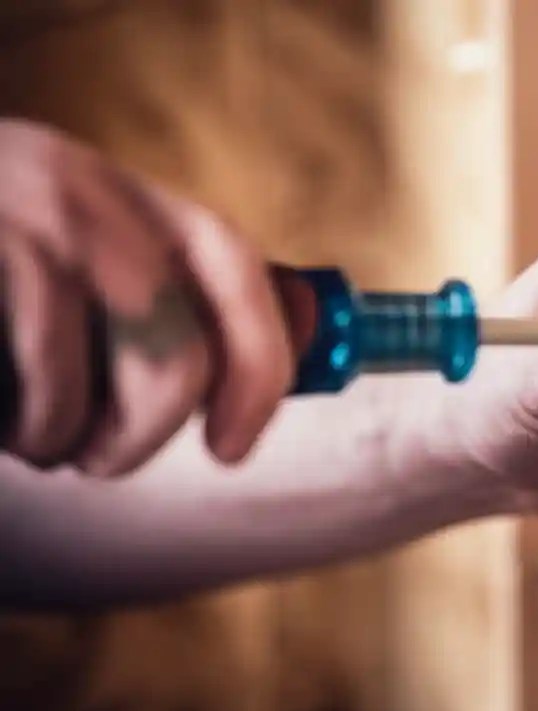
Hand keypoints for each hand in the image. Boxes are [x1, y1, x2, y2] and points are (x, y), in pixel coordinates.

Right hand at [0, 120, 301, 475]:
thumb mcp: (82, 262)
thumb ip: (166, 298)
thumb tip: (280, 355)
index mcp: (132, 195)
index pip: (238, 270)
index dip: (260, 366)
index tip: (234, 446)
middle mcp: (84, 191)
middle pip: (178, 346)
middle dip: (147, 434)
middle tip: (102, 460)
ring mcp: (19, 213)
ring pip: (94, 373)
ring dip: (70, 437)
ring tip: (35, 435)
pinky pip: (31, 368)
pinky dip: (22, 423)